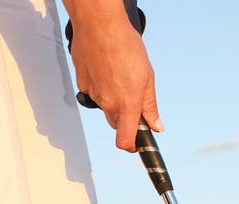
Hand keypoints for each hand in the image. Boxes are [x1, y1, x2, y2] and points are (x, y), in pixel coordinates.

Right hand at [63, 0, 162, 151]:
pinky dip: (100, 87)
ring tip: (118, 76)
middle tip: (132, 97)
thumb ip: (150, 106)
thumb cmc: (124, 44)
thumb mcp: (147, 77)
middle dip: (125, 118)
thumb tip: (156, 125)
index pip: (125, 141)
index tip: (137, 144)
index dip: (132, 146)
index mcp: (126, 104)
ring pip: (105, 108)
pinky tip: (105, 70)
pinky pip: (93, 93)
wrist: (100, 23)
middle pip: (117, 124)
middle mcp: (108, 103)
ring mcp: (93, 94)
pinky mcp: (82, 83)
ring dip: (112, 100)